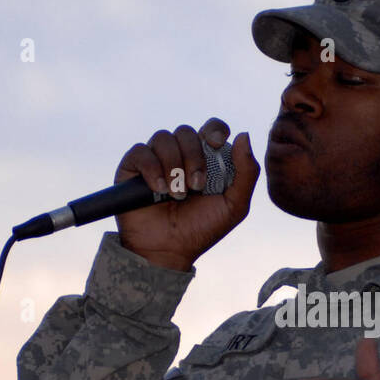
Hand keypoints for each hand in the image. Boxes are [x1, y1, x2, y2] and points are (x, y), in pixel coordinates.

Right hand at [113, 119, 260, 270]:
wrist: (168, 251)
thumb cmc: (201, 229)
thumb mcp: (235, 205)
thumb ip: (247, 172)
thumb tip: (243, 135)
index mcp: (205, 159)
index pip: (211, 128)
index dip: (214, 129)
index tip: (216, 144)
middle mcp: (180, 155)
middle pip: (186, 131)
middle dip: (194, 156)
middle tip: (196, 186)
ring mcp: (156, 160)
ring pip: (163, 138)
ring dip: (173, 165)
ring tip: (176, 194)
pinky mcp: (132, 168)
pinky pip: (141, 152)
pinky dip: (152, 169)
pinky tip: (158, 190)